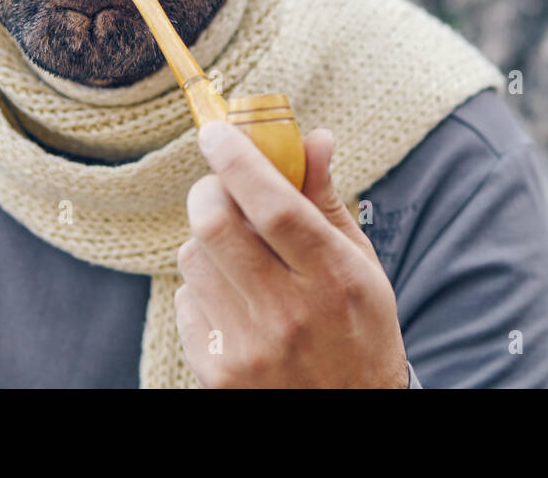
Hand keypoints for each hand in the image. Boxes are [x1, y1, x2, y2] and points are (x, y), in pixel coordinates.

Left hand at [175, 119, 409, 387]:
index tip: (216, 131)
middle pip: (216, 225)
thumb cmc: (360, 329)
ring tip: (238, 254)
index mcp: (333, 276)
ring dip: (206, 241)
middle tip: (220, 187)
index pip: (275, 204)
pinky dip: (202, 286)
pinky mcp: (219, 372)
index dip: (239, 160)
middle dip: (208, 190)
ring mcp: (249, 346)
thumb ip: (327, 200)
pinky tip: (234, 299)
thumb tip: (314, 138)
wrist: (352, 415)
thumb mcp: (360, 265)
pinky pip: (187, 301)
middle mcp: (289, 312)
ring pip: (193, 259)